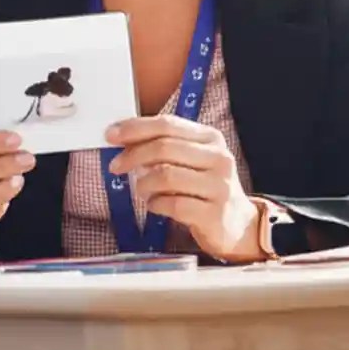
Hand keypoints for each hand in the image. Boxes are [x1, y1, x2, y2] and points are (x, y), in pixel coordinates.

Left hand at [106, 115, 263, 261]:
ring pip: (166, 176)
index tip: (111, 135)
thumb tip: (123, 138)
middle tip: (116, 165)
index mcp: (211, 139)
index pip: (168, 125)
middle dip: (133, 155)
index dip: (136, 128)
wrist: (237, 224)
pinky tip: (154, 205)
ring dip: (144, 183)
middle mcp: (219, 159)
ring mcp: (219, 187)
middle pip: (165, 148)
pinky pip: (173, 205)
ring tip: (141, 190)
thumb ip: (164, 147)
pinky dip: (155, 204)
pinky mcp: (214, 214)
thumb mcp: (192, 160)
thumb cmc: (205, 188)